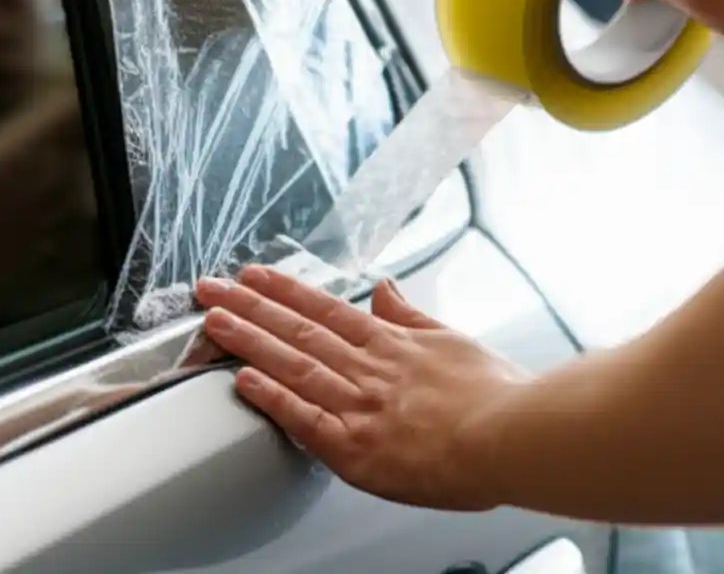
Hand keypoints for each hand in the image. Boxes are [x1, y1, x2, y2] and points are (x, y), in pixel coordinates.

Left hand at [195, 267, 530, 510]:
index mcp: (391, 344)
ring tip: (213, 323)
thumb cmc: (496, 397)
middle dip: (248, 307)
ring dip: (249, 341)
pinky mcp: (359, 448)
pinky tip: (244, 381)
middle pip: (298, 330)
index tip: (252, 276)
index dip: (283, 290)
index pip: (325, 309)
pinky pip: (307, 419)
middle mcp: (369, 368)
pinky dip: (274, 398)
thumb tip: (385, 288)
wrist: (514, 435)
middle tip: (209, 289)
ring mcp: (361, 405)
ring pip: (294, 365)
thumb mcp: (452, 339)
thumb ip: (411, 316)